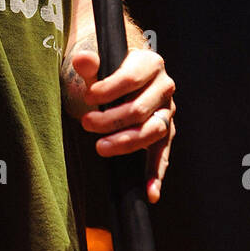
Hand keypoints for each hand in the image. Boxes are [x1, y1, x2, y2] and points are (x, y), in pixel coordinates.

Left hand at [66, 42, 175, 203]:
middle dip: (111, 119)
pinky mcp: (165, 132)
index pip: (131, 79)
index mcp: (150, 64)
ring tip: (101, 148)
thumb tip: (82, 59)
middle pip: (140, 109)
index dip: (108, 89)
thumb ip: (90, 64)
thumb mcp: (98, 66)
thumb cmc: (108, 72)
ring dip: (126, 143)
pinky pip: (163, 153)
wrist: (122, 76)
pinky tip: (150, 192)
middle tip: (86, 123)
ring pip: (152, 131)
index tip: (88, 97)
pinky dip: (157, 173)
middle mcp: (164, 87)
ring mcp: (167, 112)